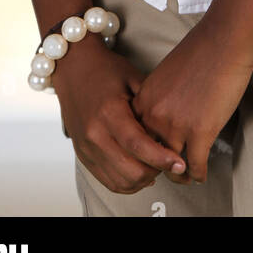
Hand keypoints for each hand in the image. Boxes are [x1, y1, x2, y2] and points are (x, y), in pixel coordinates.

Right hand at [52, 30, 186, 193]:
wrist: (73, 69)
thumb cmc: (106, 70)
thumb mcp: (132, 77)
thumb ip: (150, 102)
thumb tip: (173, 126)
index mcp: (109, 112)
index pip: (137, 145)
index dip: (161, 158)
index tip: (179, 164)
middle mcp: (95, 134)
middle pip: (130, 170)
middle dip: (155, 171)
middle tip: (170, 162)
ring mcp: (87, 148)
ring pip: (120, 182)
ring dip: (142, 180)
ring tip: (156, 166)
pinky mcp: (83, 156)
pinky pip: (108, 181)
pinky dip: (127, 183)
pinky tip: (140, 172)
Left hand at [132, 20, 252, 183]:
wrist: (223, 40)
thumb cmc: (200, 49)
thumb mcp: (166, 73)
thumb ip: (159, 96)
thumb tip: (164, 112)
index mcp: (145, 98)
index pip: (134, 135)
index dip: (142, 149)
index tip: (151, 155)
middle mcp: (154, 114)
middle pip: (149, 154)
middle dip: (157, 167)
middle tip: (165, 171)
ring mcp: (176, 125)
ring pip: (172, 166)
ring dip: (179, 175)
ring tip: (185, 177)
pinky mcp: (200, 131)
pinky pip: (195, 165)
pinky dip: (199, 174)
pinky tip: (201, 175)